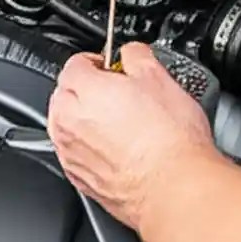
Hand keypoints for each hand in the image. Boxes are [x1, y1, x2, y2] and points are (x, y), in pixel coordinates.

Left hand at [48, 44, 218, 231]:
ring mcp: (70, 152)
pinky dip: (91, 148)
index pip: (76, 63)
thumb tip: (132, 53)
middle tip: (121, 95)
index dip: (99, 62)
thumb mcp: (160, 79)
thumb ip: (137, 56)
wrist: (174, 188)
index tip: (114, 69)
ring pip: (67, 125)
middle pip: (66, 93)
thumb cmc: (169, 140)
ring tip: (121, 124)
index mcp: (83, 89)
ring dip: (86, 119)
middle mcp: (67, 121)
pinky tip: (119, 150)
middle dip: (89, 90)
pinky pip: (76, 153)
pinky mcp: (79, 179)